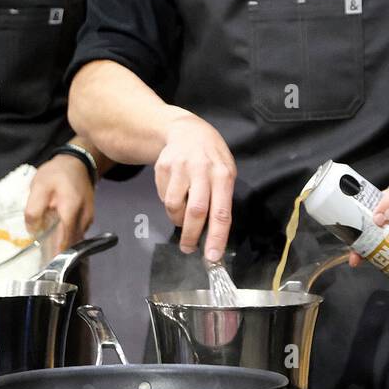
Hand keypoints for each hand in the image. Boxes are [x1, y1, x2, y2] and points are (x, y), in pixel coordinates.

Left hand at [25, 155, 93, 253]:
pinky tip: (56, 235)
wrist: (77, 162)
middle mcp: (84, 217)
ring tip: (47, 248)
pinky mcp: (88, 217)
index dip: (55, 253)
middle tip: (42, 258)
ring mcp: (88, 218)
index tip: (45, 263)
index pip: (65, 240)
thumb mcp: (39, 187)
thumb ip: (34, 209)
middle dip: (58, 252)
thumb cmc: (57, 174)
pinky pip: (77, 232)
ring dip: (63, 245)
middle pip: (71, 243)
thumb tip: (32, 230)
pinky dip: (67, 236)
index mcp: (71, 209)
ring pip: (75, 239)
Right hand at [154, 113, 235, 260]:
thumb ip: (221, 200)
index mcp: (223, 175)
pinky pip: (163, 196)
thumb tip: (214, 236)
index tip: (212, 258)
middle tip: (188, 248)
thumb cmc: (211, 158)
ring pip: (174, 206)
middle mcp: (202, 170)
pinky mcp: (162, 166)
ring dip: (178, 219)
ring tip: (183, 215)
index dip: (216, 237)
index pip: (221, 212)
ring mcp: (180, 167)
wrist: (187, 130)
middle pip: (195, 212)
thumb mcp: (225, 172)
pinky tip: (176, 192)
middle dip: (191, 235)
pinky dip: (169, 203)